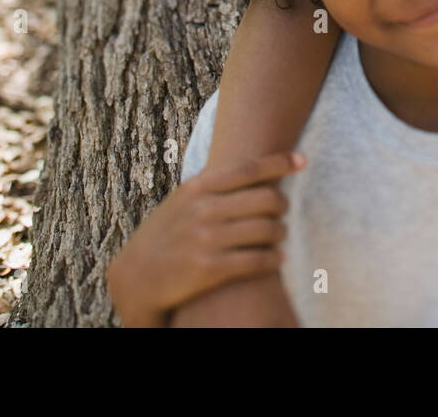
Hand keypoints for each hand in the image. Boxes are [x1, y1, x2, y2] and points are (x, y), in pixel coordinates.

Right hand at [107, 151, 303, 326]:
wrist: (135, 278)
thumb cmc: (166, 235)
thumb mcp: (182, 201)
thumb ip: (213, 186)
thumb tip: (255, 169)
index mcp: (197, 188)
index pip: (249, 168)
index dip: (280, 163)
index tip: (302, 160)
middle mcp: (203, 210)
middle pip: (266, 198)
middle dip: (282, 204)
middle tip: (284, 210)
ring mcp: (206, 239)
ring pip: (267, 229)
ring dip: (281, 232)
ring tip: (280, 235)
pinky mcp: (210, 269)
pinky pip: (258, 260)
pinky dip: (275, 258)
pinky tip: (278, 258)